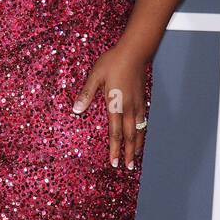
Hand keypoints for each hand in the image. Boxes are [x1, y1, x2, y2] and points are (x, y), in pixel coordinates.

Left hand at [71, 42, 149, 169]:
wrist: (135, 51)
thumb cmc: (112, 62)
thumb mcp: (95, 76)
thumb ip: (86, 94)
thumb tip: (76, 110)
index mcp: (115, 105)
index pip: (115, 133)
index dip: (115, 149)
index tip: (114, 162)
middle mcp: (128, 108)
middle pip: (129, 136)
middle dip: (128, 153)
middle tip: (127, 167)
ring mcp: (137, 104)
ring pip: (139, 130)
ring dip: (136, 145)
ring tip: (135, 157)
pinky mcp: (142, 99)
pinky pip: (143, 121)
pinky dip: (142, 132)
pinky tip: (140, 136)